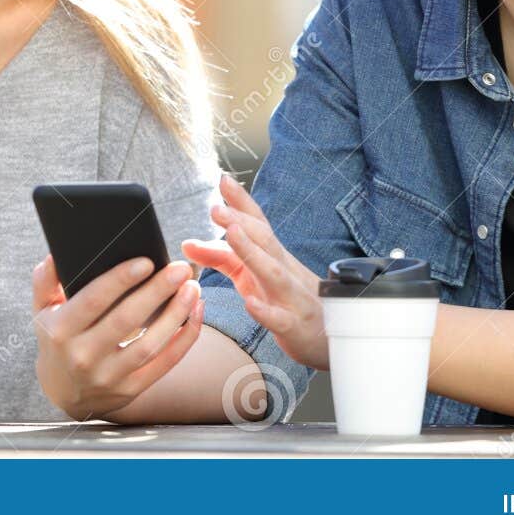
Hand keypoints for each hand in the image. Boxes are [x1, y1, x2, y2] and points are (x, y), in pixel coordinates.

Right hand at [32, 254, 203, 419]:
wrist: (63, 392)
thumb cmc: (57, 340)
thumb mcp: (43, 311)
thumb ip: (45, 282)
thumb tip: (54, 256)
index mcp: (60, 331)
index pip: (93, 300)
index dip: (120, 280)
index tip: (146, 261)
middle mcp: (83, 356)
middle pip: (126, 320)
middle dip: (157, 292)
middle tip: (180, 269)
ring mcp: (108, 377)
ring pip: (149, 345)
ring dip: (176, 315)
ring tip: (192, 289)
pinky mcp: (130, 390)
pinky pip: (163, 364)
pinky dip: (184, 340)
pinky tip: (195, 315)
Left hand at [181, 173, 328, 369]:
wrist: (326, 335)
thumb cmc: (283, 298)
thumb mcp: (249, 274)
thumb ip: (220, 257)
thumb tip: (187, 243)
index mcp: (272, 254)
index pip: (257, 223)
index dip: (241, 201)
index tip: (223, 179)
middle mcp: (284, 269)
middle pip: (264, 240)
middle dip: (241, 222)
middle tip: (216, 208)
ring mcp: (292, 296)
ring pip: (273, 272)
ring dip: (253, 253)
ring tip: (232, 236)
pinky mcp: (294, 325)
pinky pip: (280, 319)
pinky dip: (266, 311)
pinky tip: (250, 303)